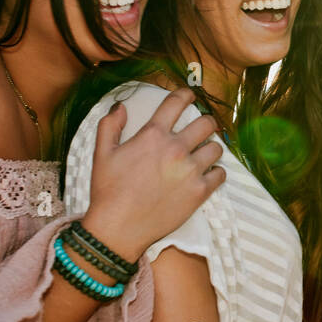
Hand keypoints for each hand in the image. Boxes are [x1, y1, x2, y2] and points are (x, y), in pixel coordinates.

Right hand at [82, 88, 225, 261]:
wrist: (118, 227)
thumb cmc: (108, 190)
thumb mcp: (101, 153)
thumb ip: (110, 125)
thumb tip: (121, 106)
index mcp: (153, 135)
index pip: (177, 102)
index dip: (186, 95)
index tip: (190, 96)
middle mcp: (176, 149)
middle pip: (206, 123)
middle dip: (205, 122)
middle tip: (202, 129)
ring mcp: (191, 170)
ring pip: (217, 148)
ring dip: (211, 148)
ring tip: (203, 153)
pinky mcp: (200, 192)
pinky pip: (220, 174)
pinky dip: (216, 173)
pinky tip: (207, 174)